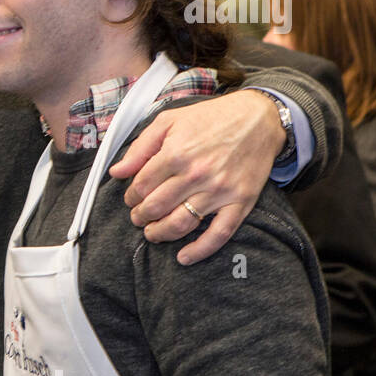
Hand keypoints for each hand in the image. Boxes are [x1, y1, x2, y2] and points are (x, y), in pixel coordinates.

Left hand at [108, 90, 283, 264]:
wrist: (259, 118)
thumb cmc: (211, 118)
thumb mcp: (168, 121)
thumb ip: (140, 147)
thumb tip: (116, 172)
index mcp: (176, 153)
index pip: (141, 186)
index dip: (131, 196)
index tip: (132, 198)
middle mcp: (196, 174)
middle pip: (156, 207)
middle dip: (141, 216)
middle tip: (139, 217)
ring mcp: (220, 190)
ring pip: (181, 223)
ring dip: (160, 234)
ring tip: (153, 233)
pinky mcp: (240, 202)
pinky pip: (219, 233)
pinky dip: (200, 250)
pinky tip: (184, 257)